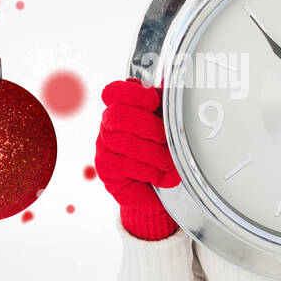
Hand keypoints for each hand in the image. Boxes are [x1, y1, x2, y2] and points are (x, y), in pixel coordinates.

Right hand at [95, 79, 181, 239]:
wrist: (160, 189)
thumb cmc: (164, 152)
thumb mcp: (170, 125)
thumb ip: (167, 105)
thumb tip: (176, 91)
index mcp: (123, 108)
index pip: (114, 92)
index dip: (133, 94)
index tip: (153, 101)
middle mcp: (109, 126)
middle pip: (117, 115)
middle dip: (149, 127)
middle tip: (166, 139)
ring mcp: (104, 148)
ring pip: (123, 142)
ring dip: (154, 154)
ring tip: (169, 163)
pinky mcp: (106, 171)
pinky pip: (125, 166)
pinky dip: (149, 171)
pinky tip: (159, 176)